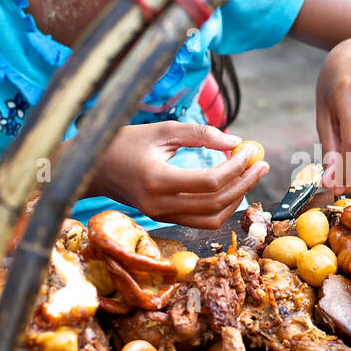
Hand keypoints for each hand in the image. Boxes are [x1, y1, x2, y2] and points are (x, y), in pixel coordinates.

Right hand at [94, 121, 268, 228]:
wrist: (90, 168)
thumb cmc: (123, 143)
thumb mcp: (161, 130)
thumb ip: (198, 134)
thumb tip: (234, 141)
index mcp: (156, 180)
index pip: (209, 182)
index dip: (236, 167)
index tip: (250, 149)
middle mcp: (159, 204)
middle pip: (215, 203)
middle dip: (244, 182)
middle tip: (260, 163)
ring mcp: (160, 215)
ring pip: (211, 218)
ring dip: (236, 198)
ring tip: (249, 174)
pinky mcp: (163, 218)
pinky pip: (200, 220)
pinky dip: (221, 206)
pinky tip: (231, 186)